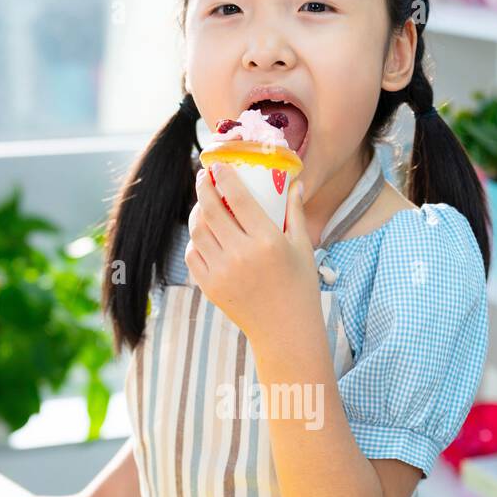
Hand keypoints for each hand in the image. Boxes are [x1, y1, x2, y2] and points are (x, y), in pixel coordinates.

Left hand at [184, 165, 320, 345]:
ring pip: (197, 232)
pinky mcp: (210, 287)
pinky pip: (193, 256)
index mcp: (267, 241)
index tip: (218, 165)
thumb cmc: (300, 286)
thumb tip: (294, 182)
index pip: (237, 198)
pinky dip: (195, 242)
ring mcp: (222, 272)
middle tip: (203, 177)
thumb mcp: (302, 246)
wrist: (285, 331)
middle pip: (211, 210)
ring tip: (202, 204)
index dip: (224, 176)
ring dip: (196, 213)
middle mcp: (241, 255)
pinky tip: (203, 234)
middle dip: (203, 187)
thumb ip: (294, 212)